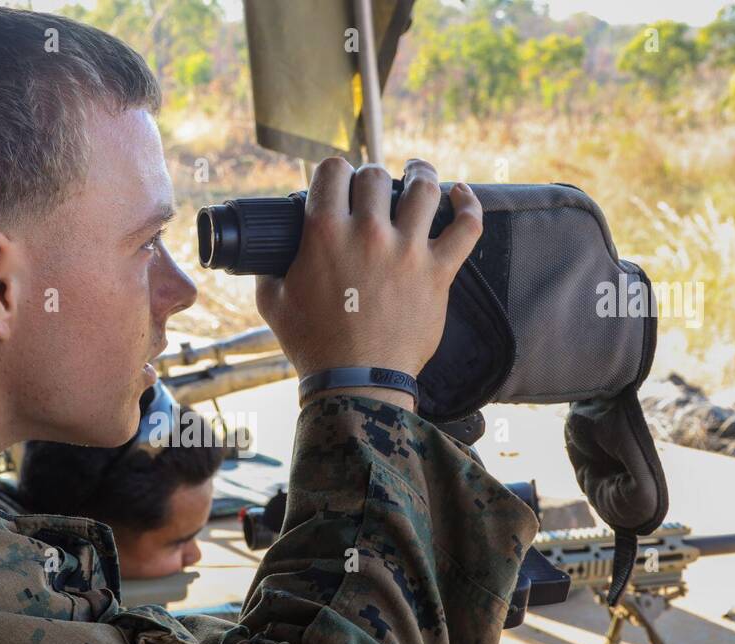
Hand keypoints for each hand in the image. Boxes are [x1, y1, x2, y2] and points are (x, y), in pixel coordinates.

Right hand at [256, 157, 482, 384]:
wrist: (354, 382)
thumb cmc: (311, 345)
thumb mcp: (272, 302)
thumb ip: (268, 269)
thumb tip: (266, 255)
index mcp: (325, 233)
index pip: (333, 171)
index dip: (335, 171)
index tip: (338, 182)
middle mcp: (368, 233)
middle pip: (375, 175)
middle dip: (371, 177)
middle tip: (372, 189)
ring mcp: (408, 251)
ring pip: (423, 190)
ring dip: (420, 174)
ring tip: (418, 172)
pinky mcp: (438, 272)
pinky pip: (467, 226)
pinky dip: (468, 204)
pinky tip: (461, 194)